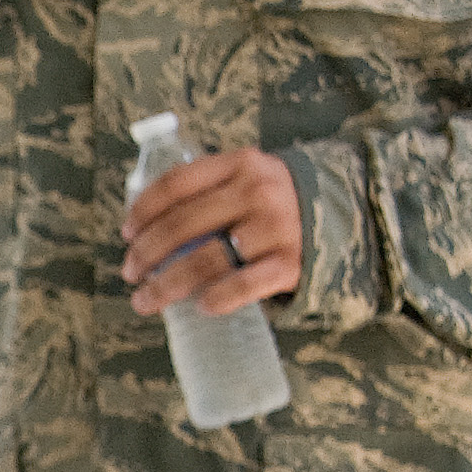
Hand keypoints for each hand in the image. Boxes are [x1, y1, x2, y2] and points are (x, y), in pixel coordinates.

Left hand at [123, 147, 300, 317]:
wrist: (344, 215)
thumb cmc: (277, 201)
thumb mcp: (249, 177)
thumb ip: (210, 189)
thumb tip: (148, 225)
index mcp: (240, 164)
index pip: (178, 182)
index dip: (144, 209)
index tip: (126, 233)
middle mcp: (257, 192)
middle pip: (183, 224)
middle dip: (146, 253)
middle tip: (130, 272)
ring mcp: (275, 229)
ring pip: (205, 259)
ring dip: (166, 284)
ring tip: (146, 300)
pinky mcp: (290, 264)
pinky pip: (244, 285)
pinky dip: (217, 298)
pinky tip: (199, 306)